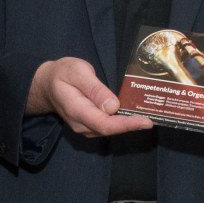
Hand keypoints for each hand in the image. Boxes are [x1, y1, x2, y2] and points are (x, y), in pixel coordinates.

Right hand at [25, 57, 153, 138]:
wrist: (47, 84)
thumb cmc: (62, 74)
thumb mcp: (77, 72)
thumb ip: (94, 89)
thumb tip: (113, 106)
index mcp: (77, 110)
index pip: (105, 124)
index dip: (127, 125)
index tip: (146, 121)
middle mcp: (82, 125)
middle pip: (111, 129)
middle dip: (133, 124)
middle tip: (156, 116)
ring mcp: (85, 128)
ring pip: (111, 130)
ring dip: (130, 124)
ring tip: (150, 115)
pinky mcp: (90, 126)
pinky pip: (109, 126)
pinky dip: (123, 122)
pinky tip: (136, 115)